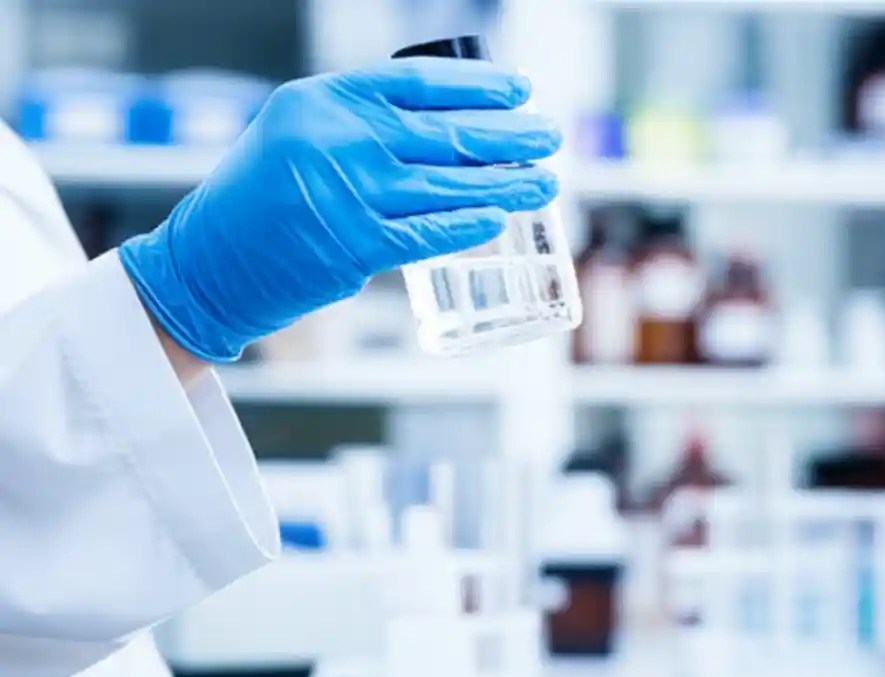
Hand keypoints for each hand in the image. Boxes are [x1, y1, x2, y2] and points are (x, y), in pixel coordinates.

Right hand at [120, 58, 561, 362]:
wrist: (209, 260)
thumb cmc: (260, 195)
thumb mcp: (300, 132)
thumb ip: (362, 124)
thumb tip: (448, 130)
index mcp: (327, 98)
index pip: (422, 82)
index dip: (480, 85)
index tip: (520, 90)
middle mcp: (341, 138)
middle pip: (449, 132)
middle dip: (510, 135)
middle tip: (550, 136)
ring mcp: (350, 192)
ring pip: (450, 185)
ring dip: (508, 183)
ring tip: (546, 181)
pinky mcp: (355, 245)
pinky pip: (428, 233)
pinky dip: (468, 226)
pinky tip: (501, 219)